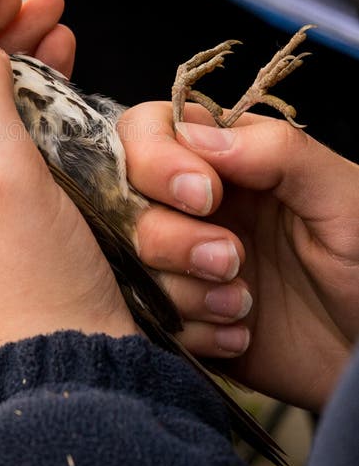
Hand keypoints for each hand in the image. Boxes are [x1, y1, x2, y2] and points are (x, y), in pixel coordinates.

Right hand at [120, 103, 357, 411]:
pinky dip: (193, 331)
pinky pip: (150, 318)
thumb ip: (278, 152)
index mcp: (228, 161)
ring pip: (133, 262)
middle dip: (173, 237)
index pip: (149, 131)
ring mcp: (183, 264)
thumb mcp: (343, 198)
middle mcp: (194, 207)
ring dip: (186, 289)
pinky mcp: (182, 316)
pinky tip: (241, 333)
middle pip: (128, 201)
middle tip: (233, 259)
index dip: (158, 160)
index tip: (205, 196)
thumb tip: (196, 137)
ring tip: (244, 304)